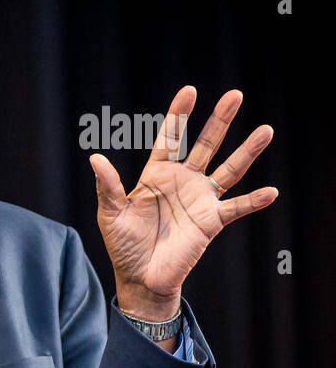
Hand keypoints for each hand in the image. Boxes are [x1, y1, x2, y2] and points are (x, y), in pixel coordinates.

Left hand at [89, 86, 277, 320]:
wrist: (141, 277)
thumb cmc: (123, 245)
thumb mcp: (111, 213)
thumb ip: (108, 186)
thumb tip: (96, 158)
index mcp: (156, 175)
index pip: (171, 139)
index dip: (179, 116)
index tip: (190, 91)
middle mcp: (183, 182)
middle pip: (206, 145)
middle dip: (220, 120)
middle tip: (235, 94)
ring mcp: (200, 200)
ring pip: (229, 169)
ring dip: (247, 151)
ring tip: (266, 129)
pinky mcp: (211, 222)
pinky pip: (236, 208)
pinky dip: (254, 201)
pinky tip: (271, 191)